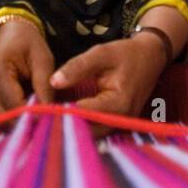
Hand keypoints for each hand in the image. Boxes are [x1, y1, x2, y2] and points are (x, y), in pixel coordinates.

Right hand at [0, 18, 53, 114]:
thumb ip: (45, 85)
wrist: (7, 32)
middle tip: (44, 122)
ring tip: (35, 114)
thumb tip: (49, 113)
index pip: (13, 104)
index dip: (32, 116)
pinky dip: (11, 116)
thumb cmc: (27, 43)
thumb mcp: (42, 59)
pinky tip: (25, 110)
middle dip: (23, 123)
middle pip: (1, 117)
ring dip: (17, 121)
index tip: (50, 119)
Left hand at [50, 35, 169, 129]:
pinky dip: (78, 125)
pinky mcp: (117, 124)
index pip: (84, 114)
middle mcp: (121, 119)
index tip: (39, 109)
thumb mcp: (101, 53)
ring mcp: (120, 124)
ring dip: (69, 127)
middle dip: (62, 124)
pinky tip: (60, 117)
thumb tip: (53, 82)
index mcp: (118, 103)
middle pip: (86, 130)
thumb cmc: (126, 54)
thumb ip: (77, 67)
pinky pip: (95, 129)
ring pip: (90, 134)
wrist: (150, 57)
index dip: (61, 112)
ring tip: (45, 118)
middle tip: (37, 117)